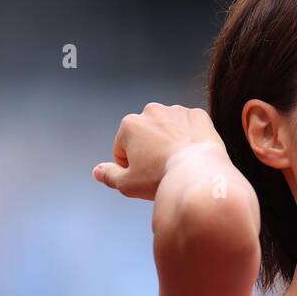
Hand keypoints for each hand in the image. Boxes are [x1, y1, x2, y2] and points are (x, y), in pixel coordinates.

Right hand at [93, 103, 227, 200]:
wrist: (199, 176)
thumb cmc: (161, 180)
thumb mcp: (128, 184)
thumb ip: (109, 175)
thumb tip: (97, 171)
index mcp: (130, 125)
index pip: (123, 148)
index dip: (131, 166)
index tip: (145, 177)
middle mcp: (151, 111)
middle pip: (146, 136)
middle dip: (150, 150)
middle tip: (163, 170)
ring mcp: (176, 111)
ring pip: (169, 129)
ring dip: (170, 142)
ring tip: (180, 163)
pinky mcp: (198, 115)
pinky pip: (191, 127)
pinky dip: (191, 138)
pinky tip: (193, 154)